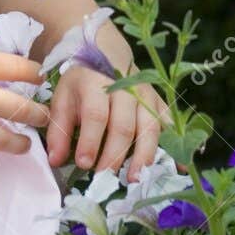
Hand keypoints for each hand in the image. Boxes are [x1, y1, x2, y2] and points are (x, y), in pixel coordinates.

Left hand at [45, 63, 171, 182]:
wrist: (107, 54)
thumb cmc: (82, 82)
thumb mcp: (63, 99)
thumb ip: (59, 131)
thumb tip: (55, 161)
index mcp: (96, 85)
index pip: (95, 115)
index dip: (90, 141)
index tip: (84, 164)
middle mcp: (126, 90)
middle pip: (124, 126)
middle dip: (115, 155)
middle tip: (105, 178)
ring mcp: (147, 96)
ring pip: (150, 128)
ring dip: (144, 155)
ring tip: (134, 179)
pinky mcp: (160, 103)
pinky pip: (170, 126)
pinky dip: (175, 147)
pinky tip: (178, 167)